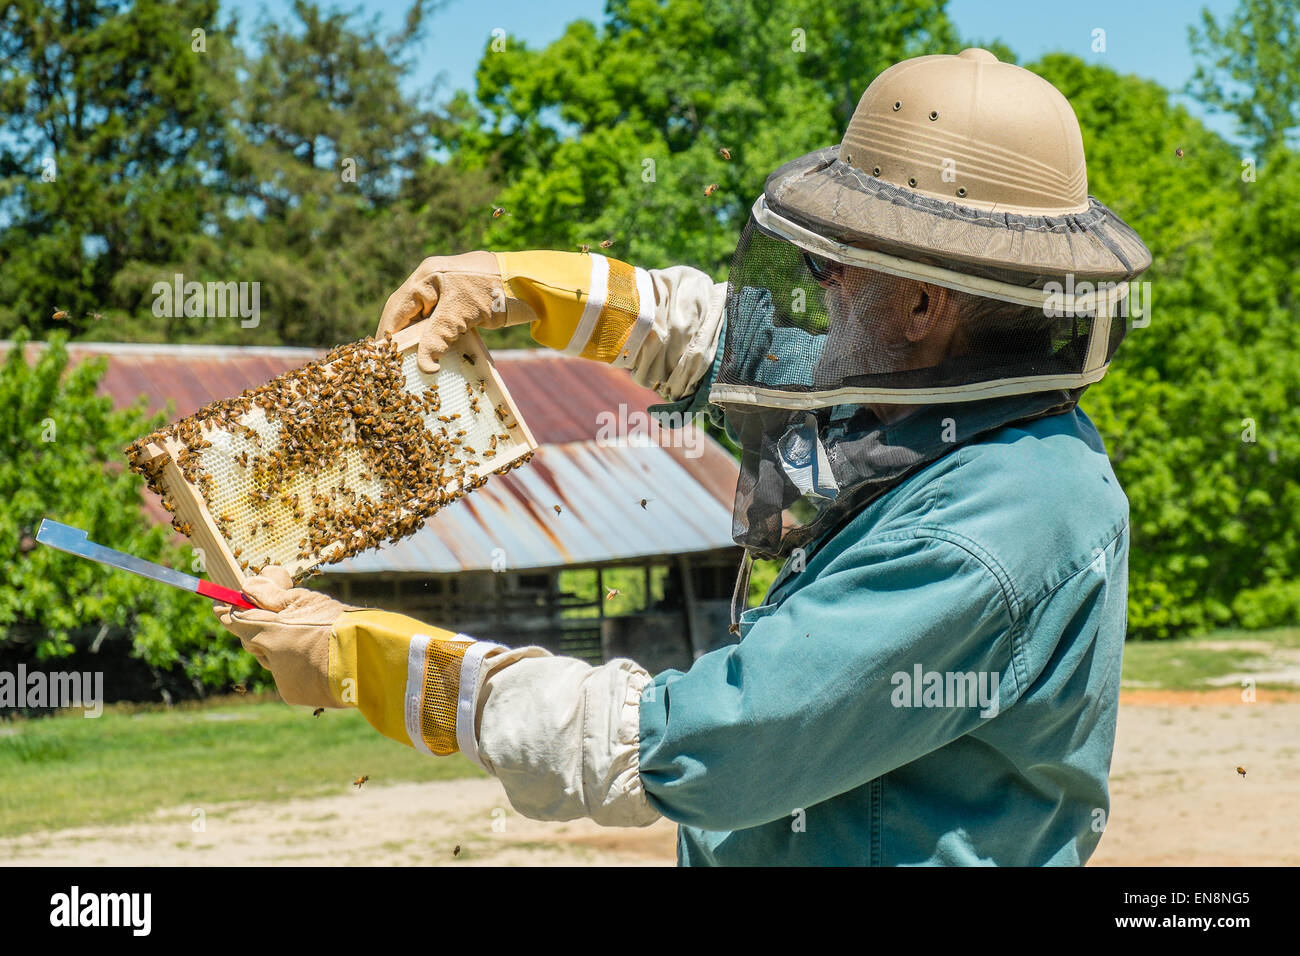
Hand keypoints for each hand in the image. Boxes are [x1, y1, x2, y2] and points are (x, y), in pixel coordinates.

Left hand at [214, 566, 354, 708]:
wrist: (366, 662)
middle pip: (253, 641)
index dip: (229, 611)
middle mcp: (268, 657)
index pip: (234, 619)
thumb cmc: (337, 625)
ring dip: (282, 652)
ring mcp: (280, 678)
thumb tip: (248, 585)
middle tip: (281, 621)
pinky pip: (287, 678)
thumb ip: (273, 593)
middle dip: (262, 632)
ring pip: (272, 661)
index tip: (223, 605)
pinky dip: (298, 670)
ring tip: (311, 643)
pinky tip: (319, 663)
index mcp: (269, 630)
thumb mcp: (306, 600)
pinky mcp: (293, 694)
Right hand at [377, 250, 535, 372]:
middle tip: (393, 366)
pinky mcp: (462, 305)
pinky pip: (443, 324)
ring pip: (425, 321)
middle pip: (408, 315)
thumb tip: (425, 368)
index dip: (387, 334)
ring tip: (411, 365)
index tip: (380, 359)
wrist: (531, 285)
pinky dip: (438, 340)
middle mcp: (432, 282)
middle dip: (401, 340)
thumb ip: (437, 338)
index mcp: (426, 277)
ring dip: (420, 342)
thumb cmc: (492, 290)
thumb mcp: (460, 314)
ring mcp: (447, 293)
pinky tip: (436, 357)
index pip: (397, 309)